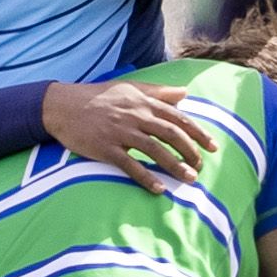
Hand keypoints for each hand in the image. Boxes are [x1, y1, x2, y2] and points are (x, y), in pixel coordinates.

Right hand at [41, 80, 216, 193]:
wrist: (63, 106)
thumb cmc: (99, 97)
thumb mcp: (130, 88)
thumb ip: (159, 91)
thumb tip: (185, 92)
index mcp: (144, 102)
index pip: (179, 118)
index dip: (199, 134)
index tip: (213, 147)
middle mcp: (136, 116)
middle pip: (172, 135)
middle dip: (191, 152)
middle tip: (201, 167)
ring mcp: (121, 132)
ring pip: (155, 150)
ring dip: (175, 166)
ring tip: (189, 179)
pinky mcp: (106, 148)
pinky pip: (130, 165)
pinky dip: (146, 178)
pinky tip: (159, 189)